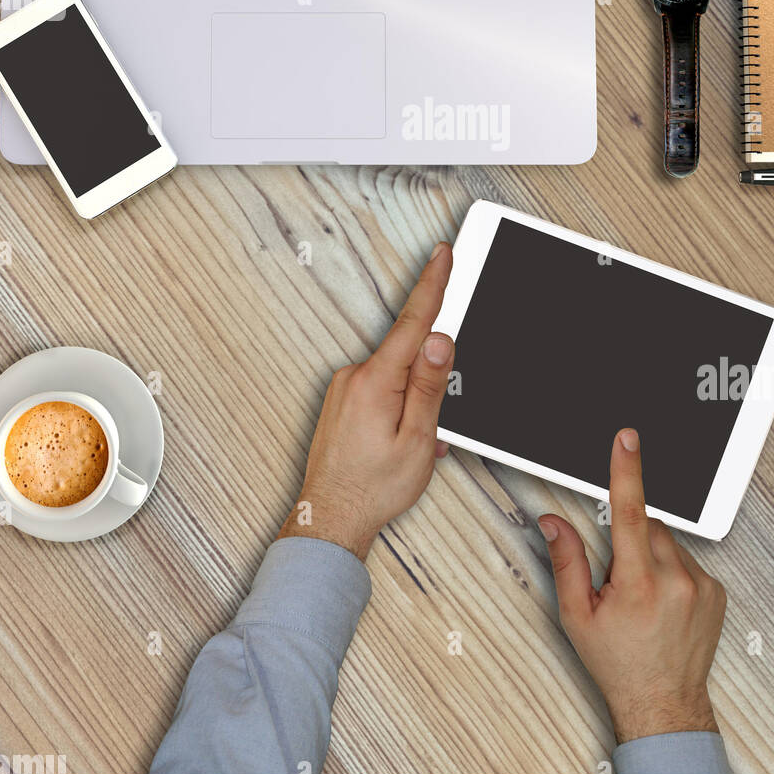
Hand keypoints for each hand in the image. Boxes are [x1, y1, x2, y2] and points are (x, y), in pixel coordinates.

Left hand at [278, 243, 454, 560]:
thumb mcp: (417, 438)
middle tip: (431, 423)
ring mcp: (344, 388)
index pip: (413, 321)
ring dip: (413, 401)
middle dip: (429, 379)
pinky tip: (397, 440)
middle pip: (407, 353)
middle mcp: (353, 377)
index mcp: (375, 381)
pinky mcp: (341, 400)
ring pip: (396, 376)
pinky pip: (381, 390)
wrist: (329, 519)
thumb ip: (429, 384)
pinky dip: (398, 408)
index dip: (433, 283)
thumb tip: (438, 339)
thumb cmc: (372, 488)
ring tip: (411, 444)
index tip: (444, 253)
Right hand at [539, 429, 726, 741]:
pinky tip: (664, 600)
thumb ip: (566, 562)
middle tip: (620, 577)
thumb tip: (554, 523)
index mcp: (637, 583)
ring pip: (670, 542)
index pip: (629, 511)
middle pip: (649, 525)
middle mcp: (674, 580)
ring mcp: (700, 586)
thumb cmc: (618, 663)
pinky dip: (673, 570)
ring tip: (644, 594)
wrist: (663, 702)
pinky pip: (689, 560)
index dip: (627, 470)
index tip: (628, 439)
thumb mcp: (577, 617)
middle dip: (631, 539)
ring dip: (653, 554)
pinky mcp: (717, 592)